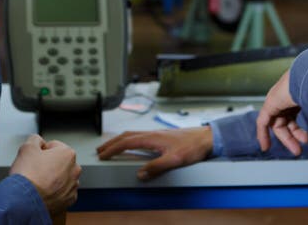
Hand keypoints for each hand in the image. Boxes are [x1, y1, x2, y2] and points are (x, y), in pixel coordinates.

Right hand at [10, 134, 80, 215]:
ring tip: (38, 183)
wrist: (24, 203)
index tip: (34, 159)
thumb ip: (35, 139)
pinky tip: (42, 192)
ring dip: (52, 178)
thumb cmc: (27, 176)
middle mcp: (75, 170)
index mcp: (68, 154)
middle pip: (59, 162)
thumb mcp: (27, 148)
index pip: (53, 146)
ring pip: (61, 177)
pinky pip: (61, 192)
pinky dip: (54, 192)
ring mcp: (73, 186)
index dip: (40, 151)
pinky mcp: (68, 201)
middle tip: (34, 171)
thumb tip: (38, 141)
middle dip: (48, 164)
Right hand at [96, 127, 212, 179]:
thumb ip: (156, 167)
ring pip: (133, 135)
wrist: (207, 138)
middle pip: (126, 136)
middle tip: (100, 150)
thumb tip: (139, 174)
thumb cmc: (192, 147)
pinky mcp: (162, 136)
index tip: (102, 155)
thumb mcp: (174, 160)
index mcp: (152, 138)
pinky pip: (140, 136)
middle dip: (112, 143)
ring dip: (120, 141)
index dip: (113, 149)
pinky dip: (130, 140)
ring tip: (112, 147)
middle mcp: (152, 133)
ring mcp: (157, 134)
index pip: (126, 142)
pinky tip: (133, 146)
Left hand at [256, 69, 307, 154]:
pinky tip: (265, 147)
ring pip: (277, 124)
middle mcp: (286, 97)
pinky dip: (262, 134)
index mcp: (297, 96)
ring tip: (297, 150)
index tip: (305, 140)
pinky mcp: (270, 103)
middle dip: (294, 137)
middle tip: (300, 150)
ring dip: (286, 139)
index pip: (293, 115)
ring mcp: (277, 99)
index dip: (297, 130)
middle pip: (286, 121)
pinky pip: (263, 122)